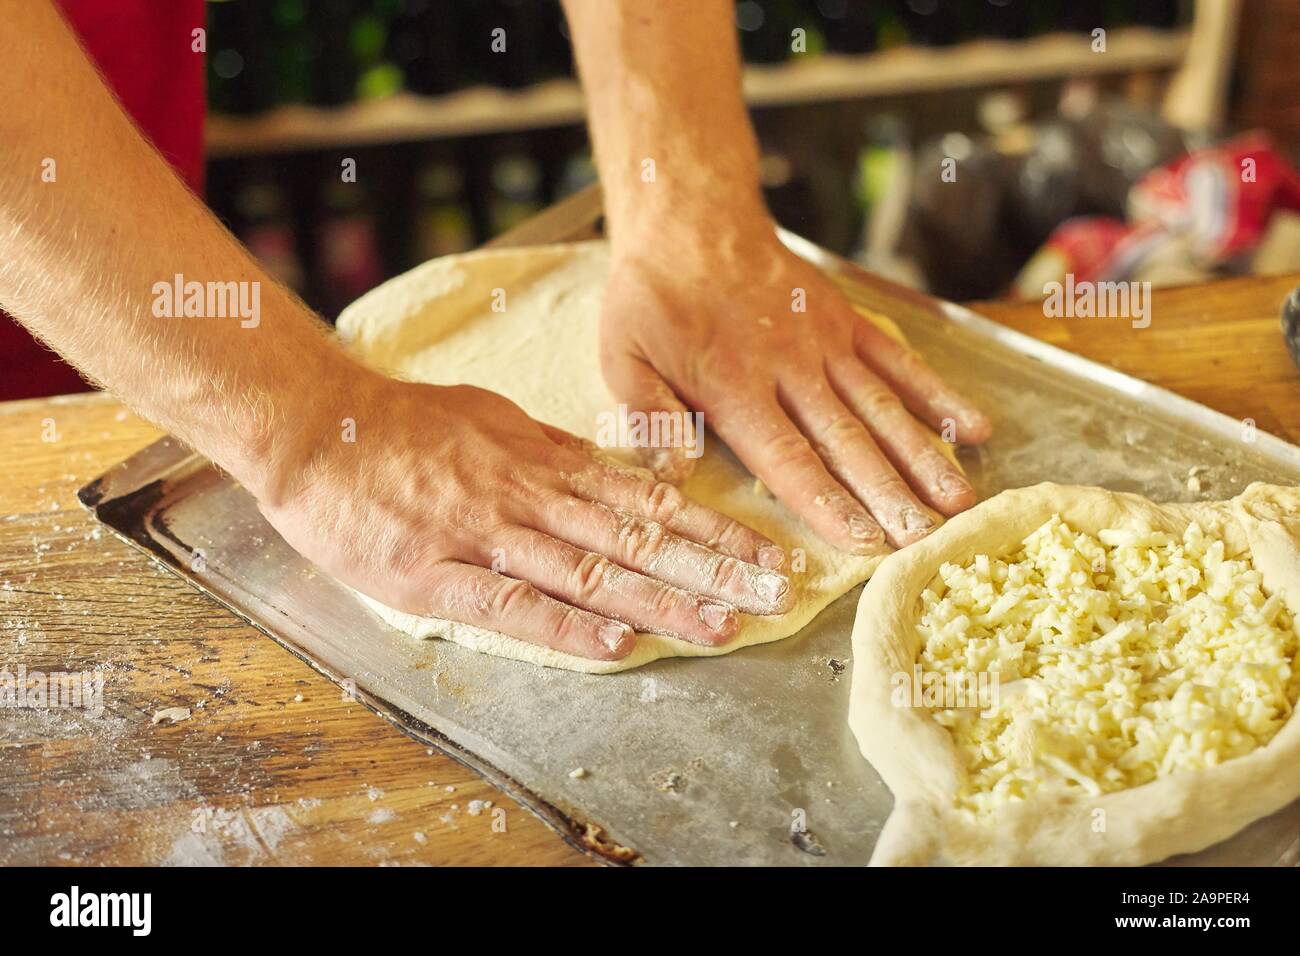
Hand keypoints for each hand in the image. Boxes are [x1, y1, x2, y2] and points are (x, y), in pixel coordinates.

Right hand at [258, 371, 791, 661]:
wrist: (315, 426)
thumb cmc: (403, 424)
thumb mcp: (493, 418)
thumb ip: (551, 451)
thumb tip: (606, 473)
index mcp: (546, 462)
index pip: (648, 499)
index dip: (713, 527)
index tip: (766, 551)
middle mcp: (530, 496)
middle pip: (636, 537)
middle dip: (712, 567)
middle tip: (775, 594)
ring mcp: (484, 533)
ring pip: (588, 569)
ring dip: (660, 600)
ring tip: (721, 625)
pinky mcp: (432, 572)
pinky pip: (509, 602)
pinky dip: (564, 625)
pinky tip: (613, 645)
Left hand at [599, 218, 991, 554]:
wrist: (692, 217)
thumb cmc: (652, 295)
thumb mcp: (622, 354)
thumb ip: (649, 415)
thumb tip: (675, 475)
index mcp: (733, 386)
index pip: (787, 458)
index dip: (826, 502)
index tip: (862, 542)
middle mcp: (789, 368)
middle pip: (846, 441)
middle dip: (888, 495)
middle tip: (923, 540)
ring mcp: (824, 343)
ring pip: (881, 407)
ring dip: (921, 457)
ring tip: (957, 502)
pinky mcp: (845, 321)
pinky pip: (897, 359)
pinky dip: (937, 393)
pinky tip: (973, 428)